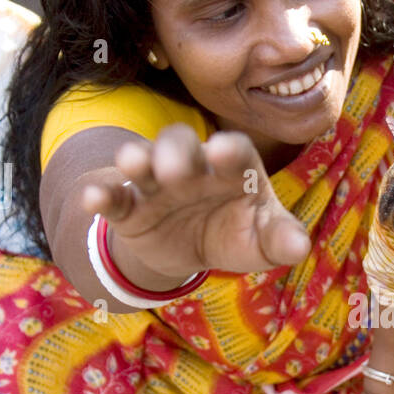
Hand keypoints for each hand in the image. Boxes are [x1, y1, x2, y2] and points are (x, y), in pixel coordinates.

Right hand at [81, 123, 309, 283]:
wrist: (191, 250)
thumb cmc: (237, 233)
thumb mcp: (262, 241)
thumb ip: (280, 239)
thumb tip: (301, 246)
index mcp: (234, 169)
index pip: (235, 151)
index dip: (229, 151)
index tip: (224, 152)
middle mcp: (193, 166)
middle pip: (182, 144)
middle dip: (178, 152)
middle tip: (176, 170)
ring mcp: (157, 183)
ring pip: (144, 158)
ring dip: (137, 159)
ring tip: (132, 164)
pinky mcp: (129, 207)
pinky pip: (113, 195)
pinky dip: (101, 195)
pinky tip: (92, 199)